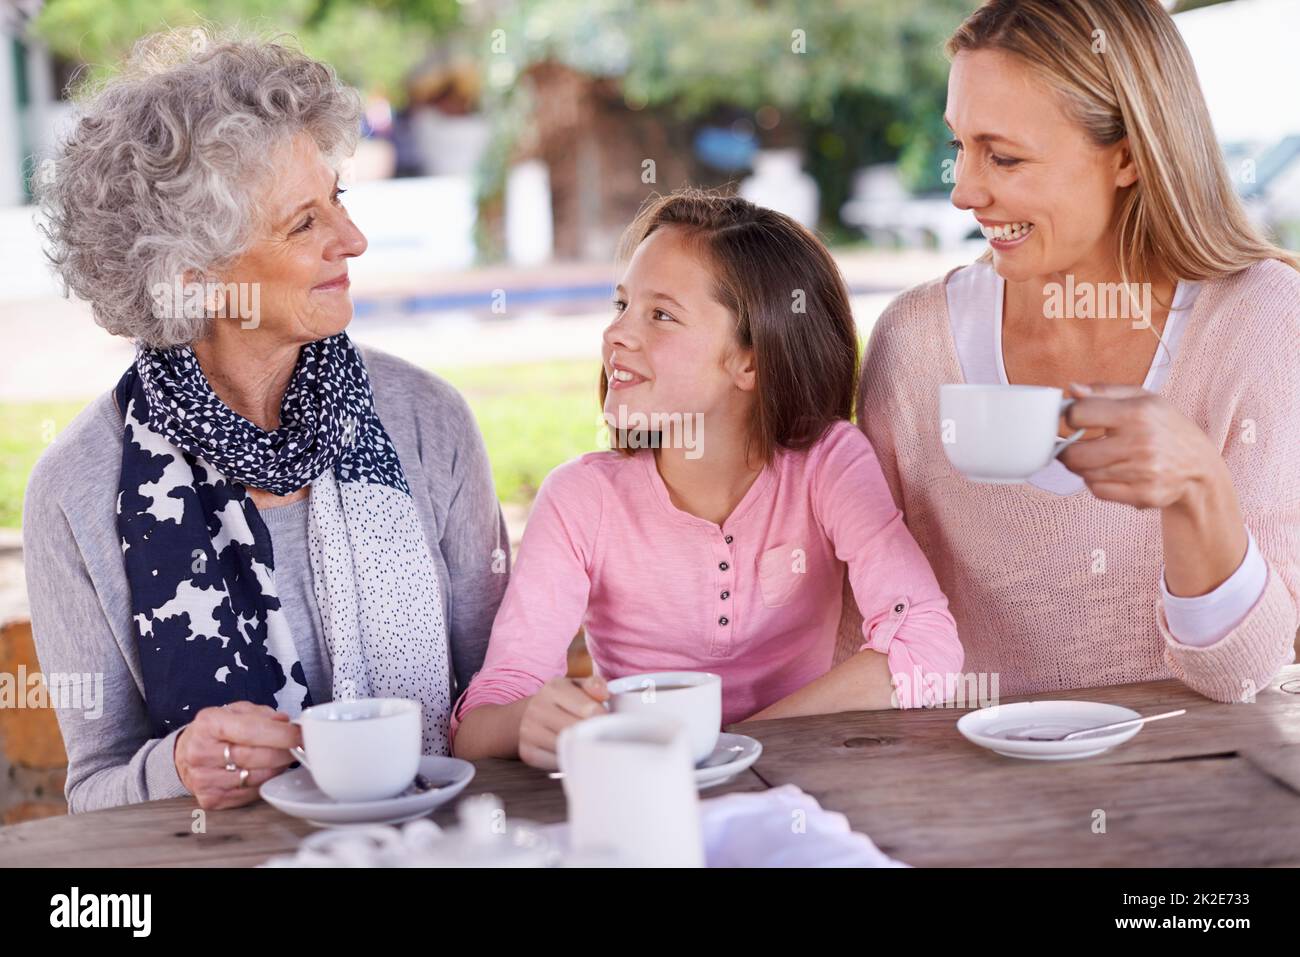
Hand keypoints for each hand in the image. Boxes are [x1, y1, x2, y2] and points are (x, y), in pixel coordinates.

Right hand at [174, 701, 300, 809]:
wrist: (186, 753)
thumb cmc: (217, 731)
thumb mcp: (236, 711)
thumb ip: (263, 715)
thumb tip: (287, 724)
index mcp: (209, 724)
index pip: (251, 731)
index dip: (281, 734)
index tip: (300, 734)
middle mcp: (201, 753)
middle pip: (255, 757)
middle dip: (284, 752)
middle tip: (299, 747)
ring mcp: (203, 779)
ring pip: (255, 777)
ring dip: (277, 768)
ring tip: (283, 758)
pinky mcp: (210, 799)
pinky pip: (249, 793)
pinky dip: (265, 782)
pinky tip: (268, 772)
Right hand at [518, 675, 608, 769]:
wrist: (531, 714)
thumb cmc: (563, 701)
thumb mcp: (578, 686)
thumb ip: (594, 686)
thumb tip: (604, 694)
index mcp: (554, 688)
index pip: (588, 709)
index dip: (604, 718)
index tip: (608, 721)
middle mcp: (538, 707)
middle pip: (577, 730)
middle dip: (593, 733)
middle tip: (601, 735)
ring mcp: (530, 731)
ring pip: (567, 747)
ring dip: (581, 748)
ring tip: (587, 742)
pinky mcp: (528, 752)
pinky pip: (556, 762)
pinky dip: (568, 759)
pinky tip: (571, 751)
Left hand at [1058, 383, 1230, 509]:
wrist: (1200, 466)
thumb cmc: (1166, 427)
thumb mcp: (1142, 398)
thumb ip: (1104, 391)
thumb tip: (1073, 390)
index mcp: (1138, 413)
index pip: (1078, 415)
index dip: (1070, 417)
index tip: (1075, 420)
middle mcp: (1140, 443)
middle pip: (1074, 454)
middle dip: (1068, 450)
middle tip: (1074, 446)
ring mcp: (1143, 472)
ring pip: (1084, 474)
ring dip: (1084, 467)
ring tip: (1099, 457)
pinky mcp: (1143, 495)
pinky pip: (1098, 491)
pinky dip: (1098, 483)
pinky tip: (1112, 473)